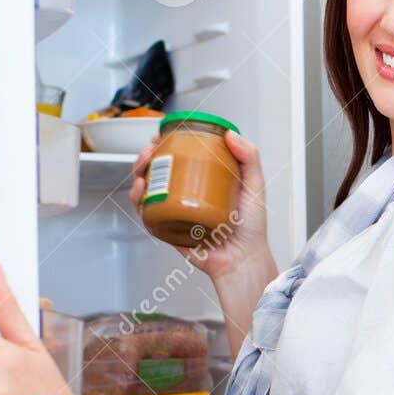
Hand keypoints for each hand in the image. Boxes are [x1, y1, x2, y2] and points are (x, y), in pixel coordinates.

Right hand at [129, 129, 271, 282]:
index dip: (167, 143)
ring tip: (143, 168)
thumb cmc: (251, 229)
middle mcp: (188, 194)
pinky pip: (148, 214)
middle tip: (150, 150)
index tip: (164, 134)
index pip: (181, 156)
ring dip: (138, 173)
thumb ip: (250, 158)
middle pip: (158, 169)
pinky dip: (138, 201)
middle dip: (147, 155)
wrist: (242, 260)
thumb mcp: (255, 186)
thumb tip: (230, 134)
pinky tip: (140, 191)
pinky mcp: (168, 229)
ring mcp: (176, 211)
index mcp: (205, 181)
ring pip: (148, 188)